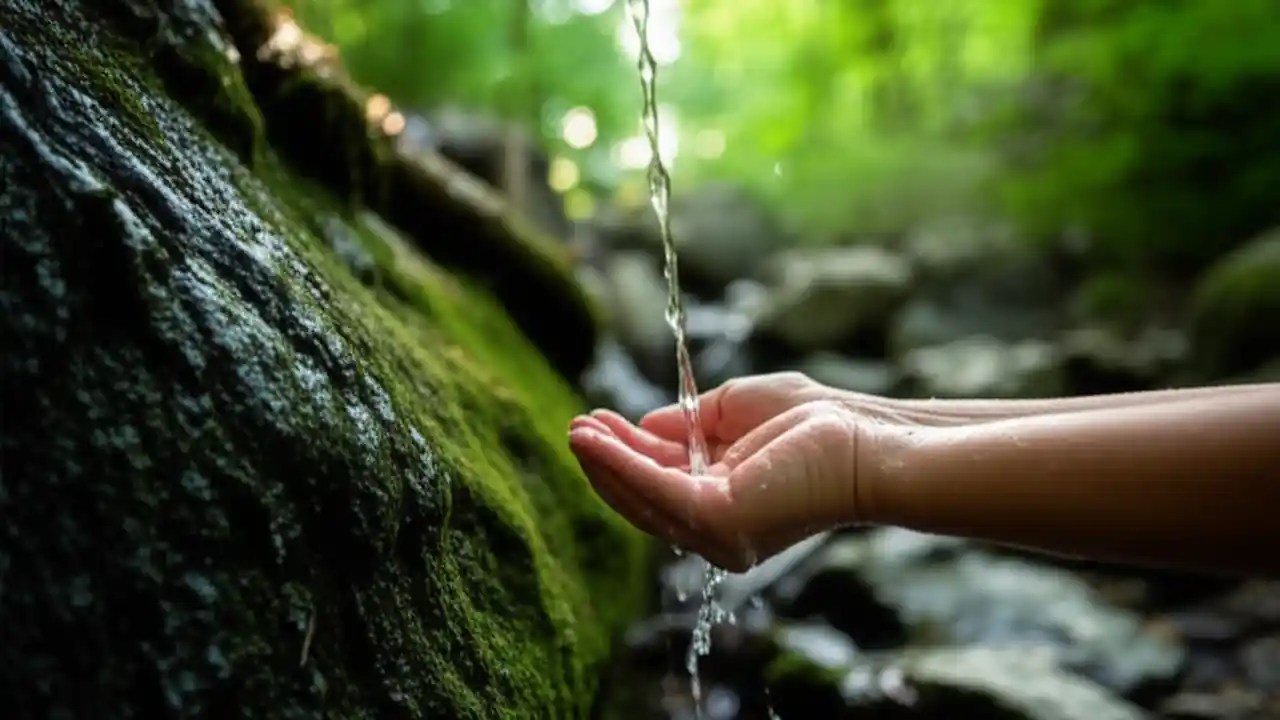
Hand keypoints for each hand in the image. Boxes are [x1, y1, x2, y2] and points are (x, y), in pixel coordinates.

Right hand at [568, 373, 869, 570]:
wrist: (868, 438)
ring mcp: (717, 531)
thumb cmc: (819, 422)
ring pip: (643, 496)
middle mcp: (717, 529)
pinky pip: (656, 490)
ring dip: (604, 463)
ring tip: (577, 430)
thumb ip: (690, 424)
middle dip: (607, 462)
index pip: (662, 484)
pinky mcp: (719, 520)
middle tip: (577, 427)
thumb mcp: (736, 411)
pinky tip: (595, 439)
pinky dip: (620, 464)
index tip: (598, 423)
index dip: (626, 455)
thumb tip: (646, 426)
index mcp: (724, 503)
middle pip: (644, 497)